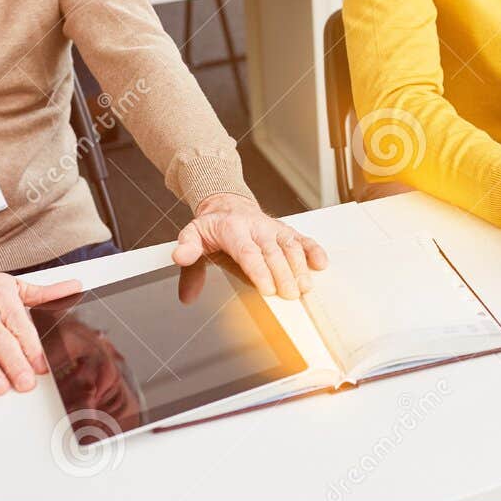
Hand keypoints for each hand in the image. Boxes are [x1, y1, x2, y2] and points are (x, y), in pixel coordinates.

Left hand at [173, 192, 328, 298]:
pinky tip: (321, 264)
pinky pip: (302, 239)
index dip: (260, 270)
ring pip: (291, 246)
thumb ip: (187, 250)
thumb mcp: (193, 235)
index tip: (268, 289)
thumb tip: (180, 259)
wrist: (228, 205)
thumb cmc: (212, 227)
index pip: (248, 251)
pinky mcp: (286, 231)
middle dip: (284, 274)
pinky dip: (314, 250)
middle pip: (273, 252)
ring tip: (305, 287)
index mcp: (233, 228)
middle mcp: (257, 227)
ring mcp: (274, 229)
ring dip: (300, 267)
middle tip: (290, 295)